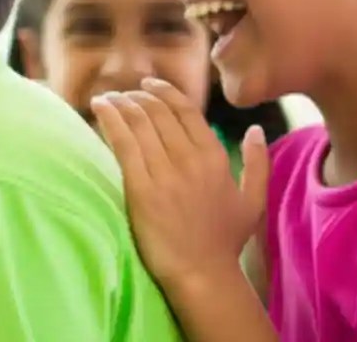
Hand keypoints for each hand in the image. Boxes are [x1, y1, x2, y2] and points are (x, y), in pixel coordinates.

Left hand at [91, 77, 269, 292]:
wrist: (202, 273)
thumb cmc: (225, 241)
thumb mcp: (253, 200)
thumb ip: (258, 162)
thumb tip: (257, 128)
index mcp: (215, 157)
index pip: (186, 110)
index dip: (164, 92)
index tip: (148, 84)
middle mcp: (190, 159)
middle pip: (158, 113)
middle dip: (137, 96)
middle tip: (122, 92)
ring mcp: (165, 173)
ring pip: (139, 123)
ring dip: (120, 104)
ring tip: (106, 97)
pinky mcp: (141, 188)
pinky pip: (123, 143)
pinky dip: (109, 120)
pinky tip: (98, 108)